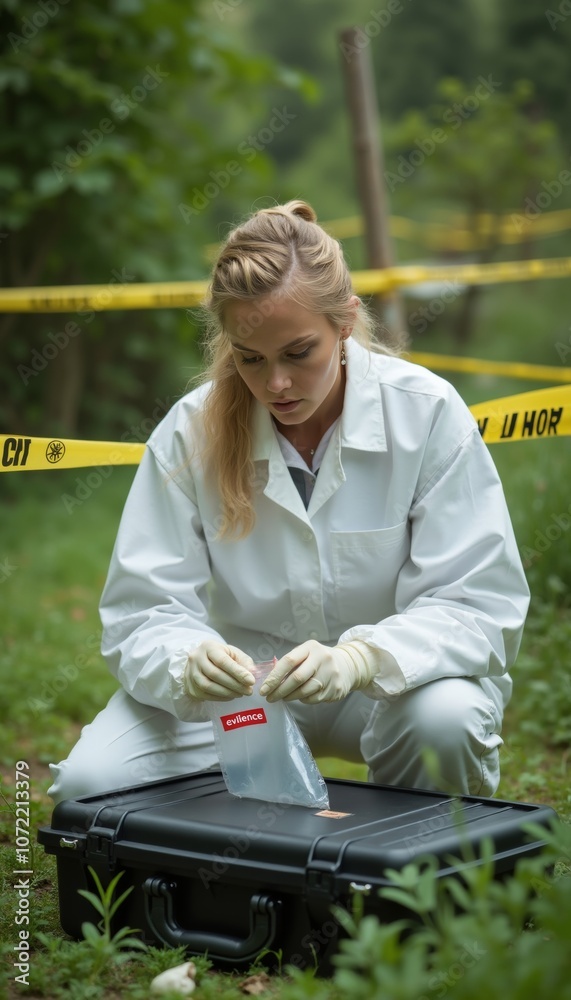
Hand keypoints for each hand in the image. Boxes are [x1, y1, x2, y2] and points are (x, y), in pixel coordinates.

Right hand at [184, 641, 254, 700]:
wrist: (200, 661)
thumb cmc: (220, 656)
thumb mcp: (232, 653)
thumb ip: (244, 661)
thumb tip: (253, 673)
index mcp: (208, 647)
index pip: (223, 661)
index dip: (237, 672)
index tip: (251, 681)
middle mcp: (196, 659)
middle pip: (215, 674)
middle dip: (234, 684)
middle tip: (248, 691)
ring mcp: (190, 673)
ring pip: (208, 686)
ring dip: (227, 692)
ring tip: (241, 694)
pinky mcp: (190, 686)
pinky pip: (205, 695)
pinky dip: (220, 698)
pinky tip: (230, 696)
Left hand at [259, 640, 375, 703]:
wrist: (348, 665)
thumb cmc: (319, 659)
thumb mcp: (306, 653)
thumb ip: (290, 663)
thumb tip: (269, 680)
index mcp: (311, 647)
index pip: (289, 661)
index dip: (274, 676)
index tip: (264, 688)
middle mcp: (322, 659)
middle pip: (297, 678)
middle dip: (280, 690)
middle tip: (269, 697)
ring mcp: (331, 675)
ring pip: (305, 691)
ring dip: (290, 697)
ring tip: (283, 697)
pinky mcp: (336, 689)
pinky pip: (313, 699)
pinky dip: (303, 699)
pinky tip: (300, 696)